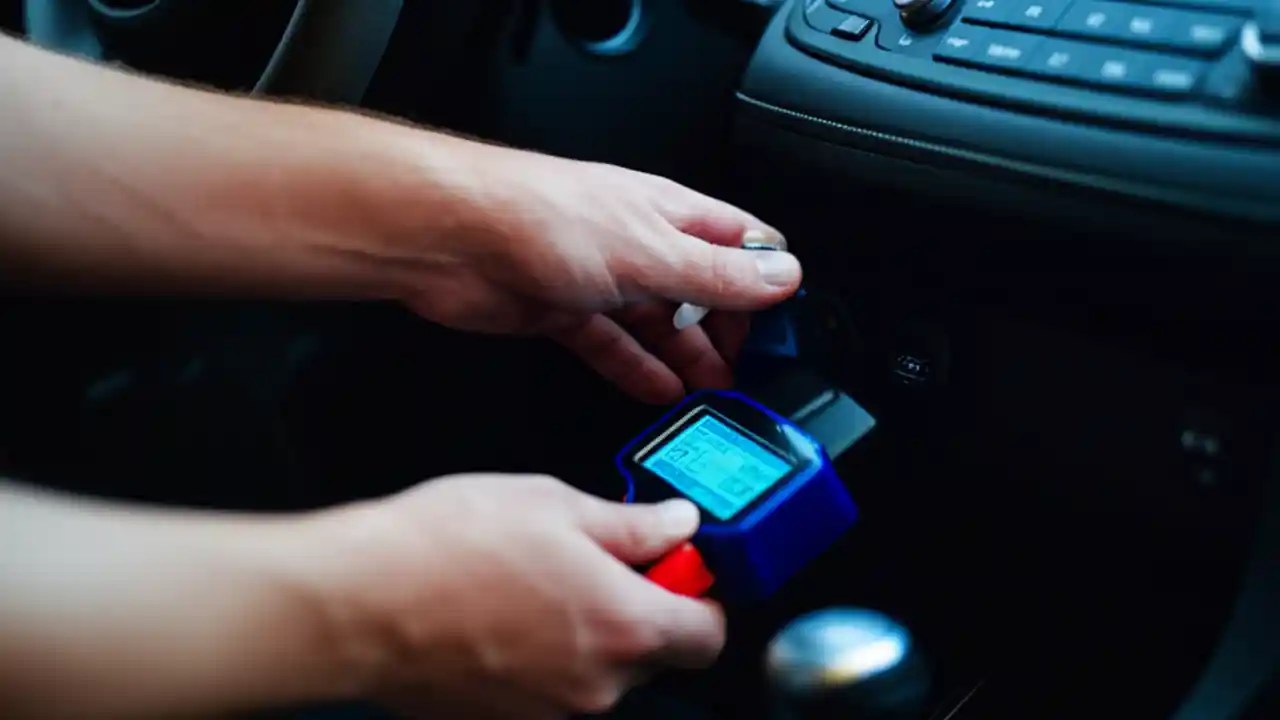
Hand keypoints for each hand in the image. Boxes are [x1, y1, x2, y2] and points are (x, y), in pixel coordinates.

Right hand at [329, 474, 724, 718]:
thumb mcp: (554, 504)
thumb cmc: (447, 547)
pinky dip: (543, 659)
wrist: (358, 602)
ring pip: (599, 672)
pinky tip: (503, 616)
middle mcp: (599, 685)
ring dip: (585, 633)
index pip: (709, 633)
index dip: (700, 594)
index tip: (675, 566)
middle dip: (637, 608)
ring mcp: (552, 713)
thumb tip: (677, 525)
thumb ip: (631, 524)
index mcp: (627, 626)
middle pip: (653, 653)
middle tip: (597, 560)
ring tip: (533, 583)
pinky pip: (550, 690)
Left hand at [401, 146, 801, 402]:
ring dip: (684, 358)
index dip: (763, 282)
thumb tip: (782, 275)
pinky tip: (657, 391)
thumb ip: (717, 273)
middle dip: (724, 331)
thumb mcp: (650, 252)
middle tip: (741, 373)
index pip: (738, 243)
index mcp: (669, 213)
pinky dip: (636, 369)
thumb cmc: (539, 216)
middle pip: (699, 290)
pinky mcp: (561, 310)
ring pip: (656, 323)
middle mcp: (637, 242)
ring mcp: (599, 277)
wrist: (451, 236)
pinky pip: (611, 345)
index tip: (775, 327)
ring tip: (709, 394)